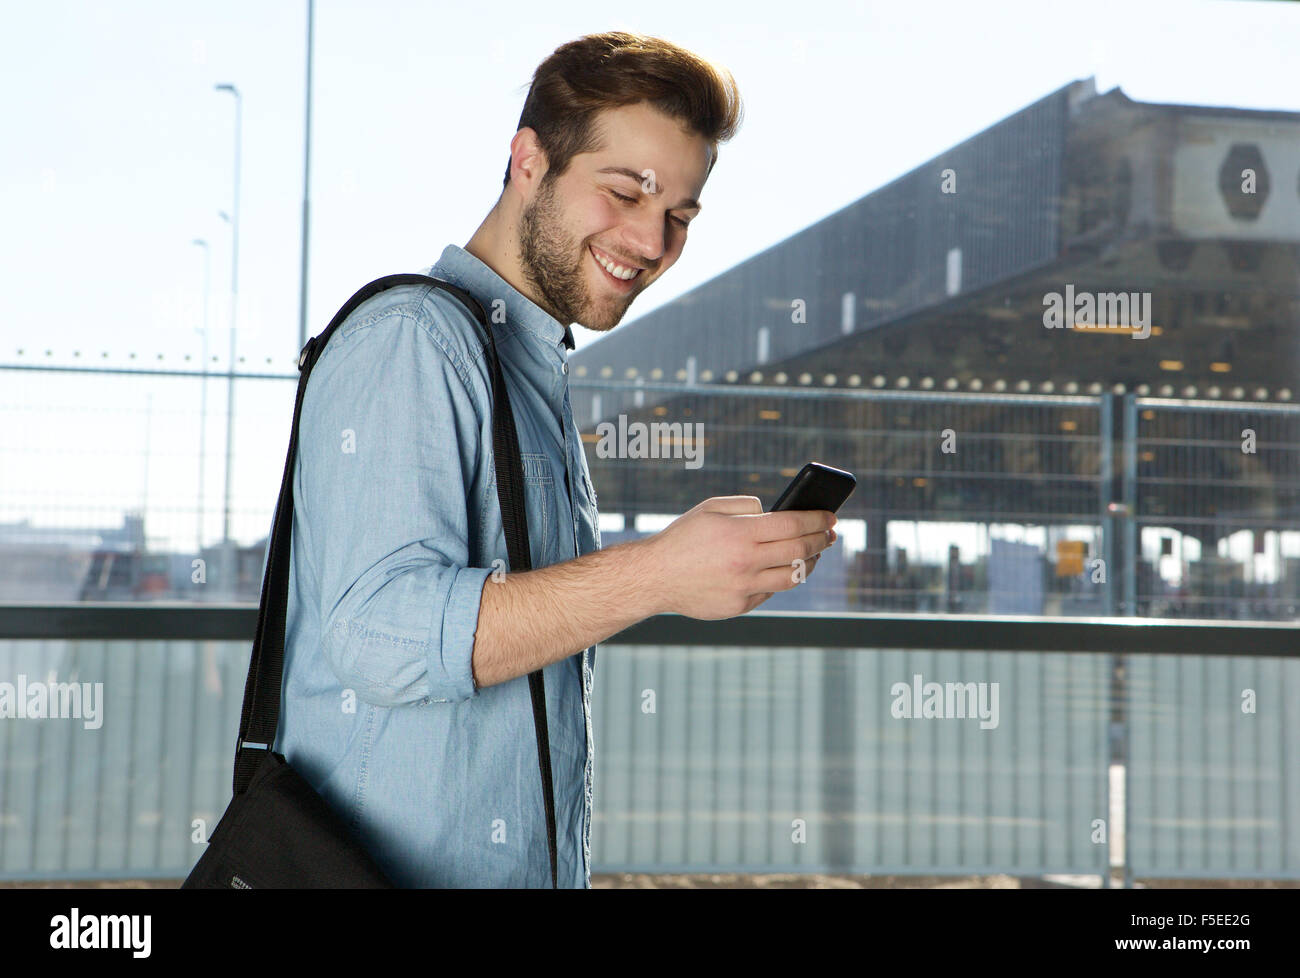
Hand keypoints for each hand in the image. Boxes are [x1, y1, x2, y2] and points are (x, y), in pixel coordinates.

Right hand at [643, 495, 836, 618]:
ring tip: (815, 554)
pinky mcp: (739, 605)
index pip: (793, 525)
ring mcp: (743, 587)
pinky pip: (771, 591)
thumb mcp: (711, 508)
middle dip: (821, 540)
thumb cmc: (683, 537)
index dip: (817, 519)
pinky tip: (785, 569)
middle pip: (799, 550)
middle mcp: (746, 561)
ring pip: (793, 577)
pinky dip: (782, 579)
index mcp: (740, 533)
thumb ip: (746, 505)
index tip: (830, 516)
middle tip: (831, 534)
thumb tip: (776, 513)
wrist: (655, 576)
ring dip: (810, 563)